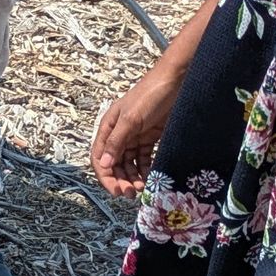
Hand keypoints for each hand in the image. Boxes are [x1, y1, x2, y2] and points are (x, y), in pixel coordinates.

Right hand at [90, 62, 183, 198]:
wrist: (176, 82)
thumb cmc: (149, 95)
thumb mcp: (130, 119)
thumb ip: (116, 142)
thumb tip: (103, 165)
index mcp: (108, 128)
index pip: (100, 157)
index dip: (105, 176)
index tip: (116, 191)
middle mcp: (119, 134)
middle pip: (114, 164)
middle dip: (121, 180)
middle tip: (131, 194)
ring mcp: (135, 136)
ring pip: (129, 164)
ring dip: (133, 177)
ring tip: (142, 188)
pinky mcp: (151, 138)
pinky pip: (144, 159)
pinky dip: (145, 170)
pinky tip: (150, 178)